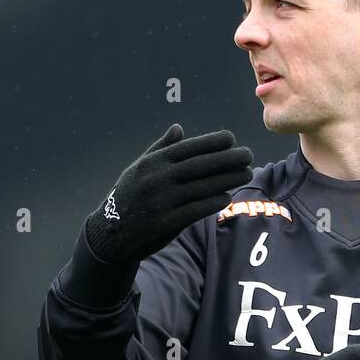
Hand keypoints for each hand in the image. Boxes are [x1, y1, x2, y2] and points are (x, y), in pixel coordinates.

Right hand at [85, 124, 253, 264]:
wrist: (111, 231)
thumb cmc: (130, 195)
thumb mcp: (140, 168)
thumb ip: (160, 149)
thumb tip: (178, 128)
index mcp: (153, 163)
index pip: (188, 149)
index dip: (211, 143)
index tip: (231, 138)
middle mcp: (158, 179)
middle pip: (200, 166)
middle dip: (227, 159)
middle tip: (248, 154)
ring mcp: (162, 201)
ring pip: (202, 188)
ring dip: (228, 180)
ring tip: (246, 173)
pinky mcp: (166, 223)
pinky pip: (196, 210)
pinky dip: (213, 202)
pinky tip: (227, 196)